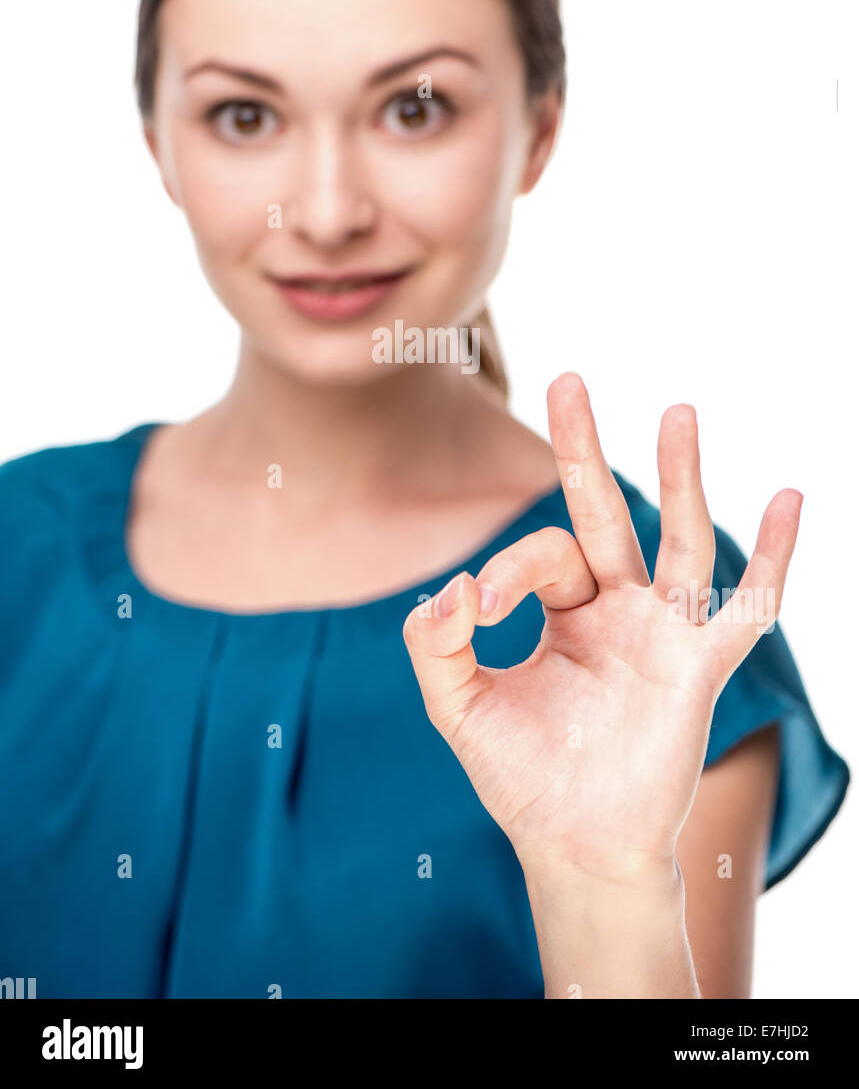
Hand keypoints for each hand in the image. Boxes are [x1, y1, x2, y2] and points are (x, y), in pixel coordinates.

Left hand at [403, 372, 800, 883]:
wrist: (575, 848)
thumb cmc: (522, 774)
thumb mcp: (458, 704)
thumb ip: (437, 642)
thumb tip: (455, 583)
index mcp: (564, 609)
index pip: (541, 554)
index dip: (508, 567)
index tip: (479, 605)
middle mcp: (616, 609)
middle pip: (603, 512)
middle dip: (583, 447)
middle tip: (567, 380)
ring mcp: (662, 633)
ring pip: (676, 538)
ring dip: (678, 476)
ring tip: (678, 410)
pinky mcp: (698, 668)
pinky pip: (746, 606)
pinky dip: (770, 556)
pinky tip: (789, 499)